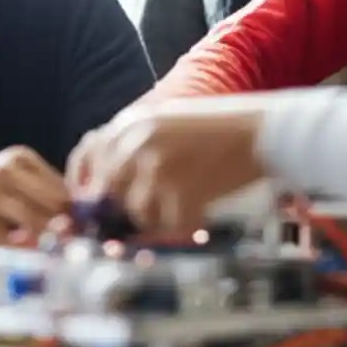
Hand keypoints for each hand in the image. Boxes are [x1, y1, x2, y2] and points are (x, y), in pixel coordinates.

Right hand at [0, 146, 68, 244]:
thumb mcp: (17, 174)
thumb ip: (47, 191)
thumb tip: (74, 222)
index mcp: (20, 158)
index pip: (61, 189)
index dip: (73, 209)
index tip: (76, 223)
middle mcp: (4, 174)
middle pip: (53, 205)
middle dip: (63, 223)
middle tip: (64, 236)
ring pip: (36, 224)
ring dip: (44, 235)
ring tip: (38, 236)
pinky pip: (15, 241)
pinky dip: (21, 244)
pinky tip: (13, 238)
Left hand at [66, 100, 265, 234]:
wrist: (262, 131)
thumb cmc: (220, 129)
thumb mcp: (166, 122)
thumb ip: (133, 146)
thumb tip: (104, 185)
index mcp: (132, 122)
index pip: (87, 154)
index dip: (84, 181)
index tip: (89, 200)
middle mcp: (136, 143)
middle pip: (107, 189)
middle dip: (122, 205)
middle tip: (150, 209)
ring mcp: (156, 168)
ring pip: (135, 211)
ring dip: (155, 215)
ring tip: (185, 202)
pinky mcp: (179, 192)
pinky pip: (165, 224)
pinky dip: (182, 223)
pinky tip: (200, 209)